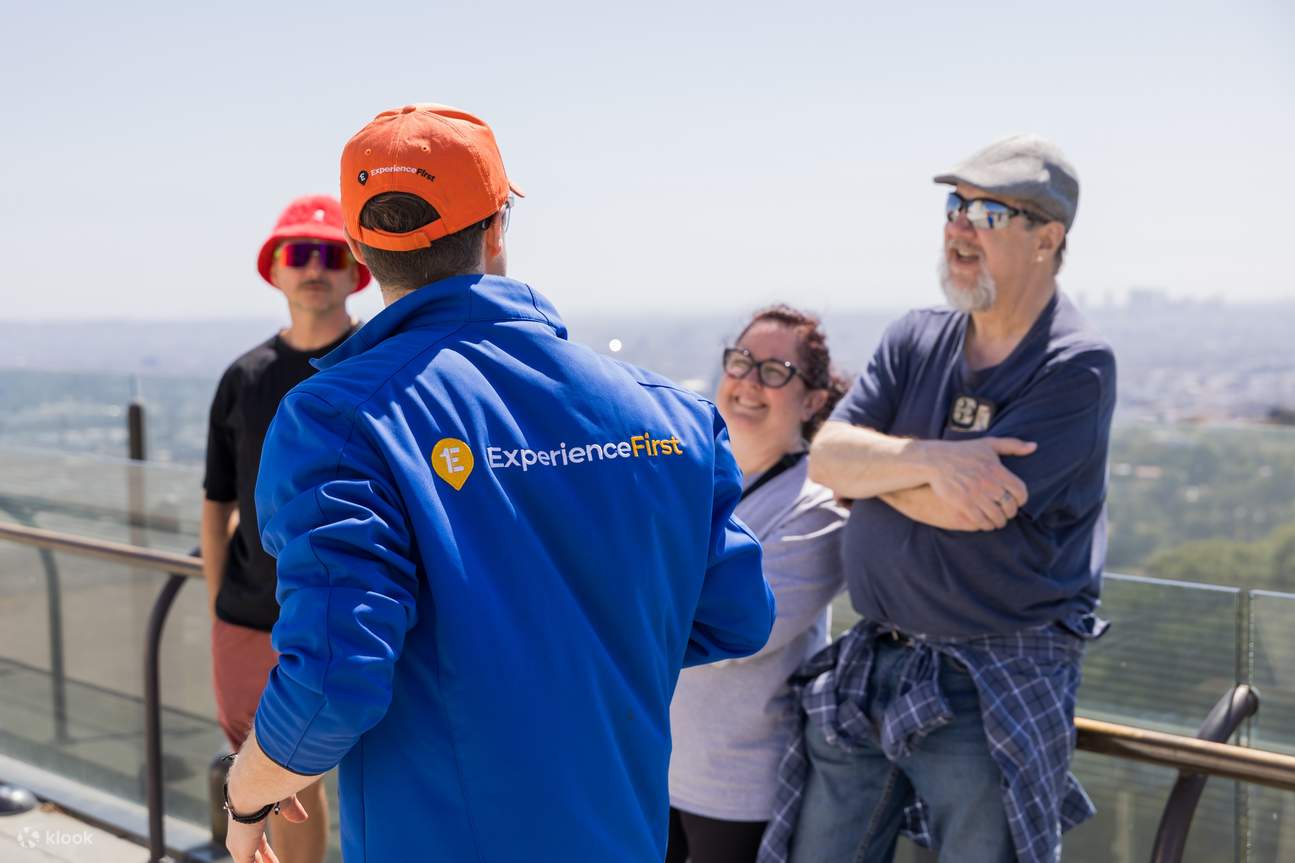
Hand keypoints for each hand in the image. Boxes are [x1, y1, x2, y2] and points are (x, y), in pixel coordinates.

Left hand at [225, 795, 307, 862]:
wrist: (252, 787)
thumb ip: (291, 810)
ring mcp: (238, 845)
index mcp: (246, 822)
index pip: (257, 843)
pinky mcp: (241, 852)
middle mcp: (239, 835)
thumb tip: (302, 818)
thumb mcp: (282, 799)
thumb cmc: (267, 786)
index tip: (275, 862)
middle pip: (252, 856)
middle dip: (266, 862)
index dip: (267, 854)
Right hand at [918, 437, 1035, 529]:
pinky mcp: (963, 504)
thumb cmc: (962, 452)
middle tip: (1006, 513)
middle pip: (1009, 506)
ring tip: (996, 521)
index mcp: (996, 469)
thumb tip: (1034, 446)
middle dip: (1010, 513)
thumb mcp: (987, 444)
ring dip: (998, 522)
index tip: (1017, 502)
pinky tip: (985, 523)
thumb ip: (1012, 445)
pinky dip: (985, 525)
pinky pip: (981, 521)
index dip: (1021, 500)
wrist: (935, 460)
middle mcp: (988, 483)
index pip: (1020, 491)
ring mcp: (975, 494)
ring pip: (996, 516)